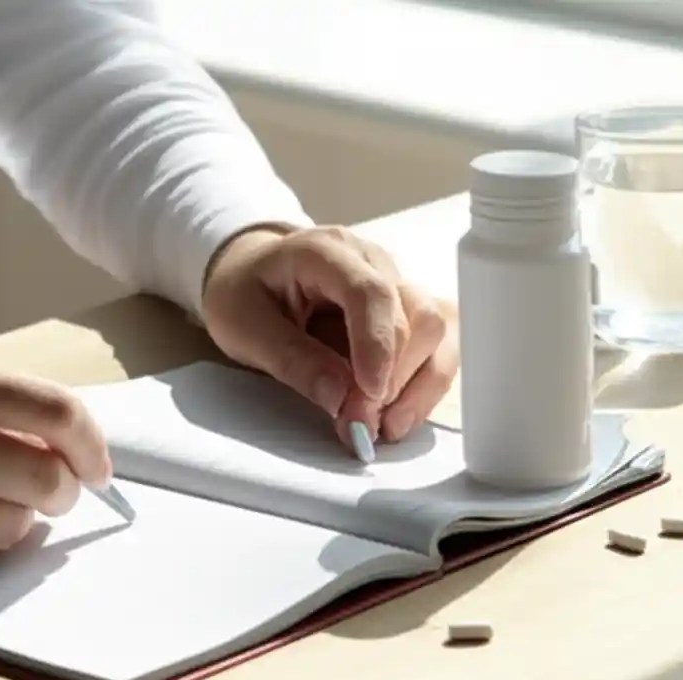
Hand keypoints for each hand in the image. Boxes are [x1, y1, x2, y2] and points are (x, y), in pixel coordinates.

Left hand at [202, 225, 458, 449]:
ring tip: (382, 426)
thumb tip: (341, 400)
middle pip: (417, 314)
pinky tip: (397, 416)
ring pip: (439, 331)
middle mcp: (374, 261)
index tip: (370, 397)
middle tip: (359, 425)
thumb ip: (290, 360)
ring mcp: (398, 283)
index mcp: (327, 251)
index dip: (378, 346)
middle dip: (394, 379)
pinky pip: (439, 346)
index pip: (371, 292)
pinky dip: (425, 386)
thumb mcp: (243, 328)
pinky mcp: (410, 310)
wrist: (252, 274)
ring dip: (418, 386)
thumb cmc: (245, 294)